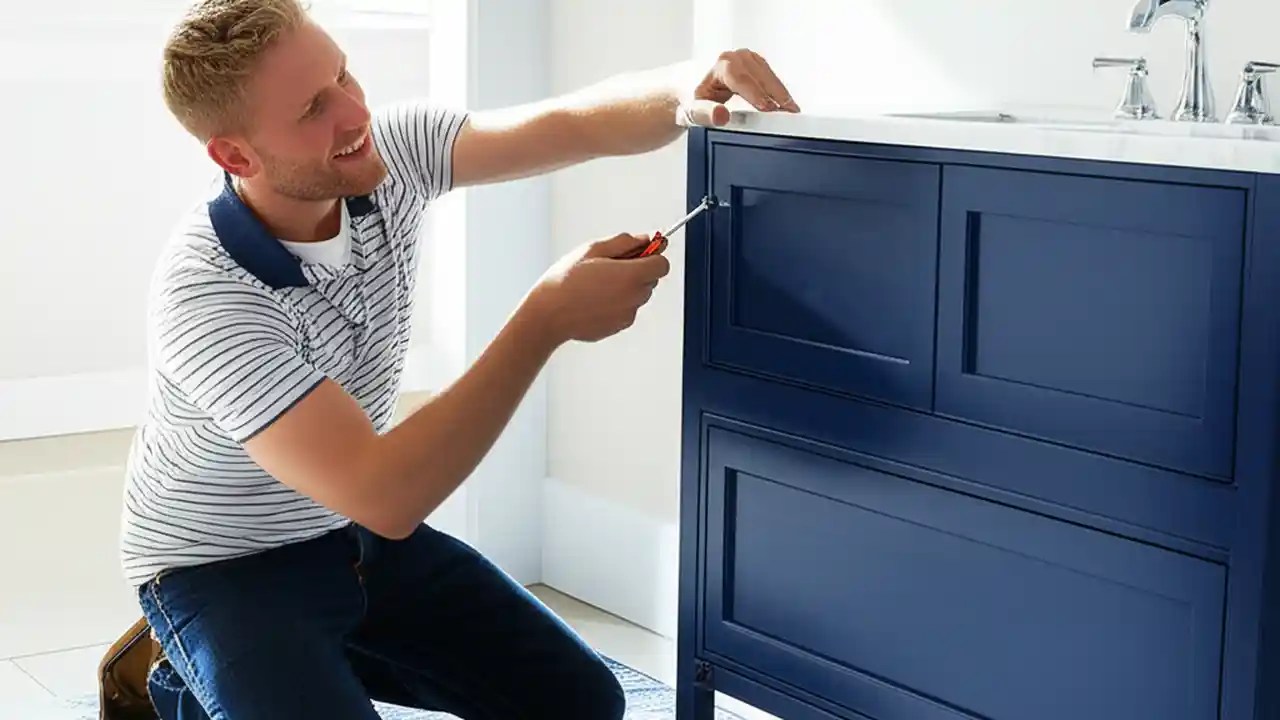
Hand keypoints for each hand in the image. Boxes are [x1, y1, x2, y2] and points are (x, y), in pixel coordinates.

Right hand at [527, 233, 670, 343]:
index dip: (653, 256)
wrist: (548, 314)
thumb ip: (624, 242)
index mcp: (631, 275)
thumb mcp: (593, 249)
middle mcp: (634, 297)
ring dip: (627, 287)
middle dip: (638, 270)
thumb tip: (644, 239)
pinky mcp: (618, 327)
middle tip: (611, 265)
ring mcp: (627, 315)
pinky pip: (626, 310)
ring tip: (598, 283)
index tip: (641, 251)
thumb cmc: (566, 281)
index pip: (662, 265)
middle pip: (651, 280)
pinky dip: (618, 303)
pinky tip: (595, 298)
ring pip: (638, 295)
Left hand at [682, 48, 799, 127]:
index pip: (742, 80)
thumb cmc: (693, 101)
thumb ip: (705, 115)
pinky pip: (770, 76)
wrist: (690, 90)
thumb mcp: (694, 112)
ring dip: (781, 92)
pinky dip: (778, 89)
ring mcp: (747, 58)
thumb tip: (721, 116)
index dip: (757, 95)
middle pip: (760, 76)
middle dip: (775, 95)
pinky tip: (786, 102)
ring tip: (792, 110)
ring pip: (768, 75)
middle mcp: (735, 57)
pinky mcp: (755, 63)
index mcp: (721, 65)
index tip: (769, 109)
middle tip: (789, 113)